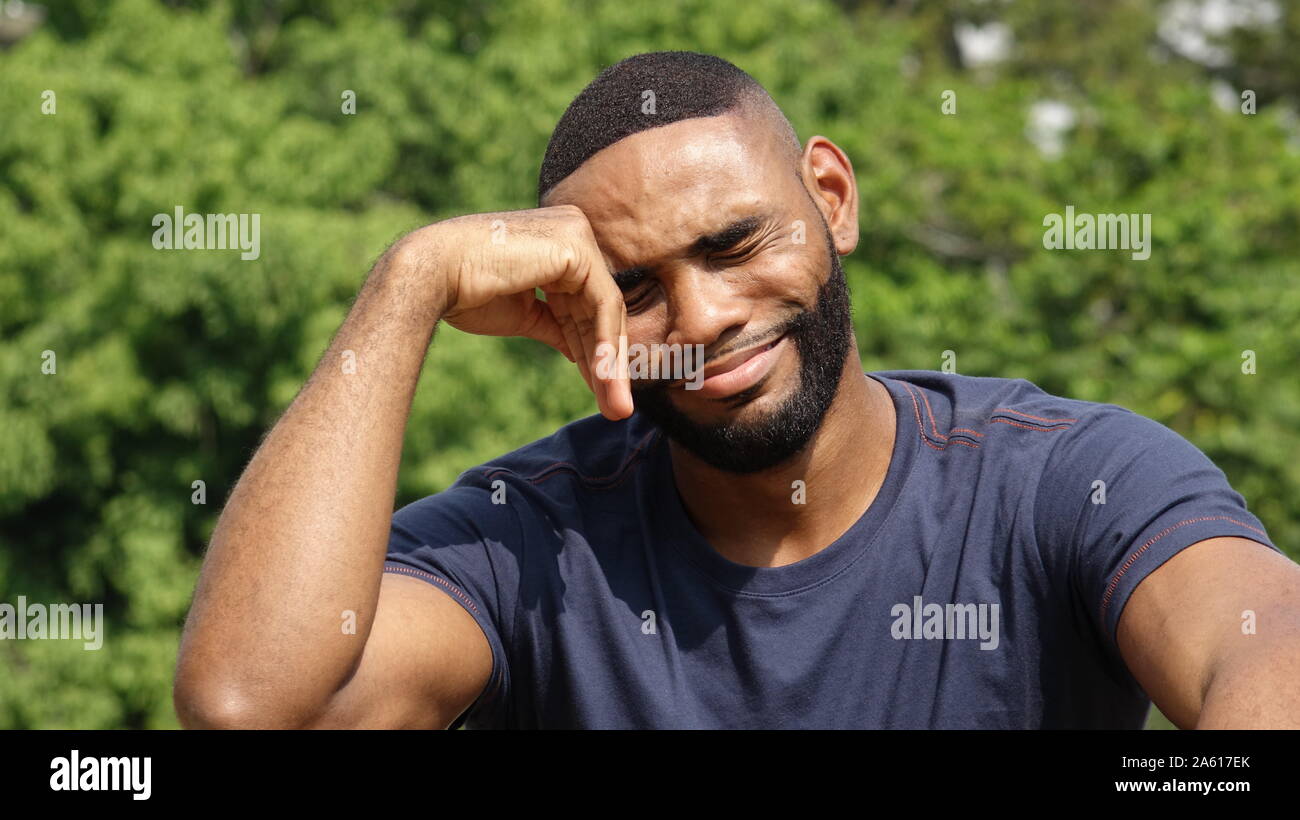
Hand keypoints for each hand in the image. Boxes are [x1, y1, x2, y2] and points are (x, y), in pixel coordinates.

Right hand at [406, 205, 632, 419]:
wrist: (432, 276)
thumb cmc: (465, 293)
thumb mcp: (523, 314)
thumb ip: (556, 326)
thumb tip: (581, 353)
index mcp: (556, 242)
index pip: (585, 303)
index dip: (592, 350)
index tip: (601, 390)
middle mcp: (572, 230)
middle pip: (599, 307)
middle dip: (607, 362)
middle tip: (617, 408)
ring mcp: (577, 234)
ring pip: (606, 309)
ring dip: (611, 363)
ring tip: (616, 407)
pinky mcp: (577, 246)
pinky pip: (603, 305)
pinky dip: (606, 346)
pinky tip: (605, 380)